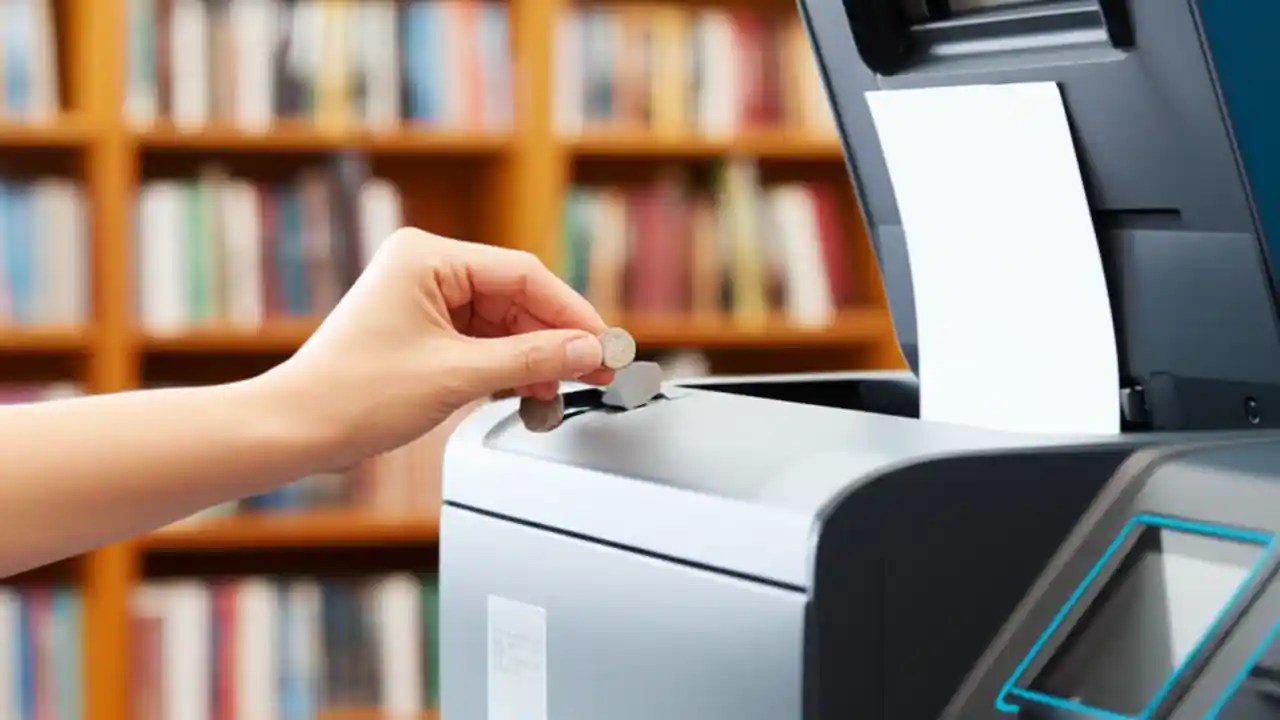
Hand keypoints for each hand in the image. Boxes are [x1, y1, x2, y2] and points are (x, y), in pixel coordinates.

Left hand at [266, 228, 614, 466]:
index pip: (522, 275)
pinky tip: (532, 386)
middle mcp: (425, 267)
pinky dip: (510, 365)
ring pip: (504, 322)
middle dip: (556, 338)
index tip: (603, 343)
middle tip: (596, 370)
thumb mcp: (457, 375)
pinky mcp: (423, 329)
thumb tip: (587, 351)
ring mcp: (424, 298)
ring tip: (563, 386)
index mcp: (426, 255)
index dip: (570, 312)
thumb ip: (531, 358)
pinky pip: (483, 340)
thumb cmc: (352, 394)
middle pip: (516, 297)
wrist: (297, 430)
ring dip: (535, 356)